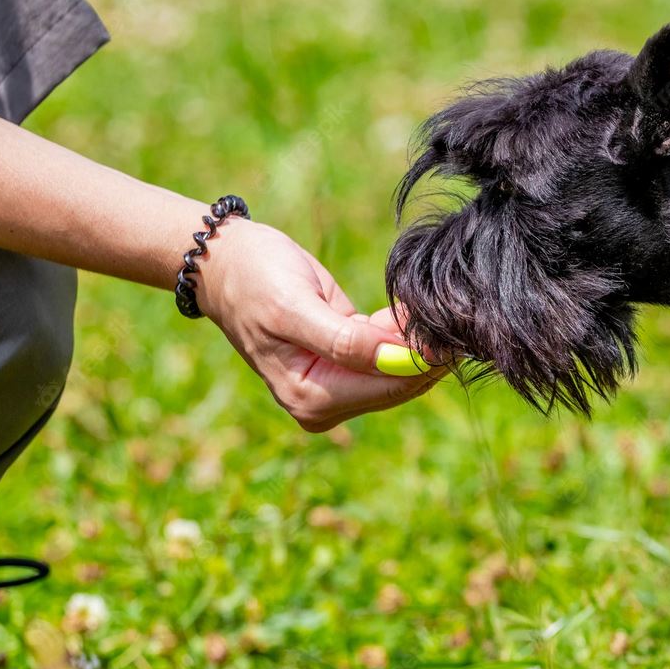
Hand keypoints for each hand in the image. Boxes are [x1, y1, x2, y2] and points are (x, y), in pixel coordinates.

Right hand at [193, 218, 440, 431]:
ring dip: (413, 339)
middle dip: (421, 349)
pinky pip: (387, 356)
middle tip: (433, 307)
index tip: (442, 323)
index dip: (422, 358)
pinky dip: (401, 334)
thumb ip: (341, 340)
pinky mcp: (344, 366)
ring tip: (413, 303)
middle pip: (398, 384)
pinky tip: (402, 310)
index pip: (388, 387)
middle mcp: (325, 404)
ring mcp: (336, 387)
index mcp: (310, 398)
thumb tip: (393, 359)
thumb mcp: (293, 305)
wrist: (227, 264)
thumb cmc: (253, 279)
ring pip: (398, 370)